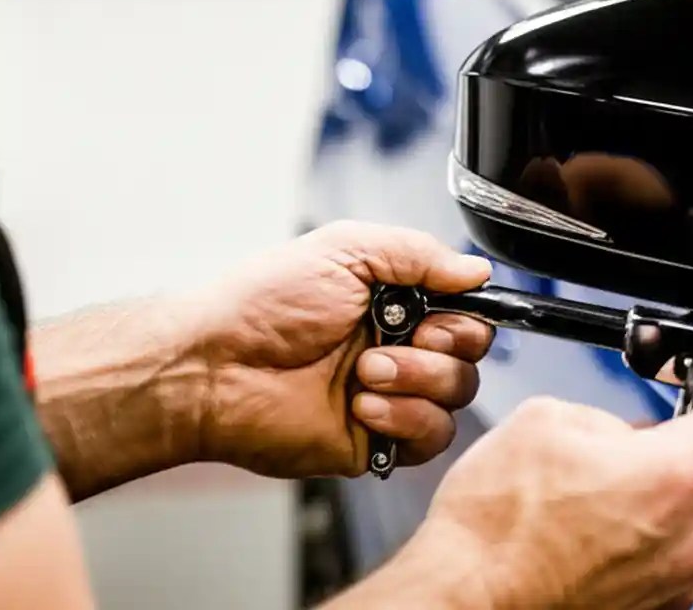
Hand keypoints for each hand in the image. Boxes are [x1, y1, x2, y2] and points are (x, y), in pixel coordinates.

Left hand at [192, 220, 493, 477]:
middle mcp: (398, 347)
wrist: (215, 366)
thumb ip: (420, 253)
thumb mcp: (347, 250)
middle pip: (471, 357)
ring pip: (457, 397)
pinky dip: (407, 419)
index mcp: (395, 301)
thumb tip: (477, 270)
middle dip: (442, 348)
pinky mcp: (378, 441)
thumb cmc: (263, 304)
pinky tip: (363, 406)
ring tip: (366, 372)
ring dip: (419, 381)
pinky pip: (430, 438)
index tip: (438, 313)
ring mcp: (391, 396)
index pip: (466, 313)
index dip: (465, 317)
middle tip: (397, 340)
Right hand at [329, 340, 692, 608]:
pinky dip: (640, 529)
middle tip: (628, 437)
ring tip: (586, 495)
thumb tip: (626, 435)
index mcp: (679, 473)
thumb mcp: (548, 421)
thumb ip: (611, 415)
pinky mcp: (660, 606)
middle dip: (680, 439)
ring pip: (690, 506)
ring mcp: (680, 577)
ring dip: (655, 488)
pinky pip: (669, 546)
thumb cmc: (495, 530)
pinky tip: (587, 529)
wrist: (463, 603)